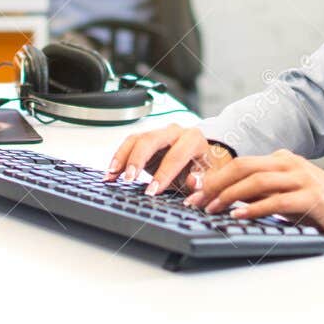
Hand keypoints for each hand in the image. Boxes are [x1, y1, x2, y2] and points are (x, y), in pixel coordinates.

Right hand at [105, 124, 232, 195]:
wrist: (204, 158)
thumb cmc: (208, 168)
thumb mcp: (212, 176)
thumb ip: (205, 181)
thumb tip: (193, 183)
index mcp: (193, 139)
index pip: (175, 155)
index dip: (163, 174)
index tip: (152, 191)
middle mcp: (174, 132)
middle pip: (150, 139)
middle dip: (137, 159)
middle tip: (129, 179)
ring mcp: (159, 134)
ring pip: (136, 139)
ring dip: (122, 157)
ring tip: (112, 175)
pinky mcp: (146, 141)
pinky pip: (129, 145)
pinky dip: (118, 159)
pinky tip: (111, 173)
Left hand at [185, 149, 323, 248]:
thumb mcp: (291, 199)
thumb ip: (265, 196)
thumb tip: (229, 202)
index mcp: (284, 161)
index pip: (241, 164)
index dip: (214, 177)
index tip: (193, 192)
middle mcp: (291, 164)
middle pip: (243, 167)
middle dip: (214, 183)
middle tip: (194, 201)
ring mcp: (303, 178)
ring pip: (256, 180)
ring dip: (228, 195)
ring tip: (210, 208)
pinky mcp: (313, 197)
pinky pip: (277, 200)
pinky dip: (254, 208)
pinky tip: (238, 216)